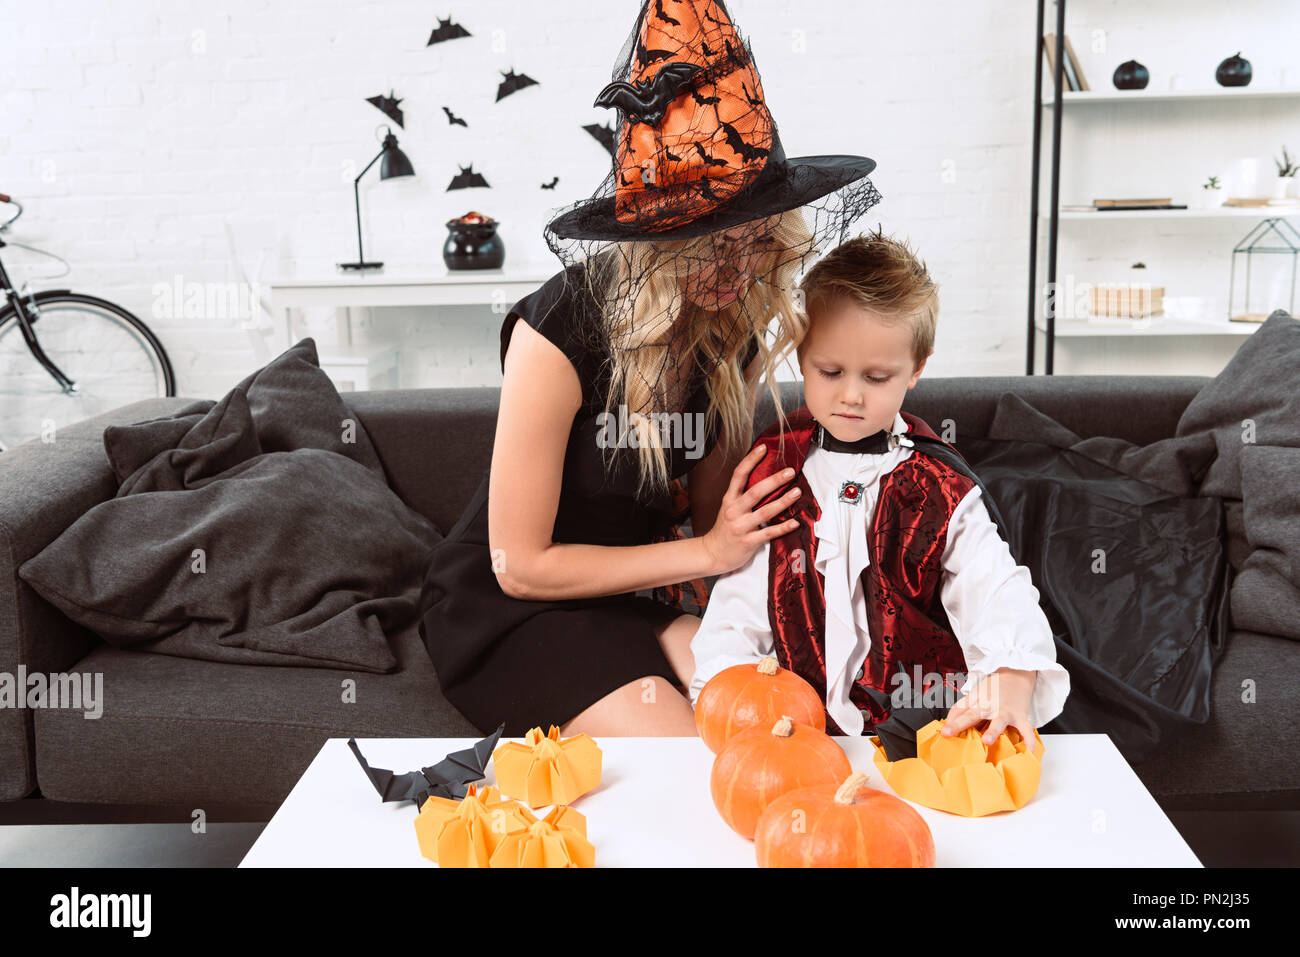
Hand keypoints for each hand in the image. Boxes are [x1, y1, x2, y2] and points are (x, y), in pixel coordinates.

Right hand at [700, 445, 802, 574]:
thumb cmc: (724, 530)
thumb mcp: (728, 508)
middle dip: (774, 480)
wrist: (712, 553)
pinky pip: (769, 533)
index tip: (763, 448)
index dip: (751, 460)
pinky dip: (783, 527)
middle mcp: (734, 511)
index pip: (739, 475)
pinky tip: (795, 522)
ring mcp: (741, 526)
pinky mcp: (748, 542)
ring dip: (783, 501)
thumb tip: (765, 480)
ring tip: (797, 492)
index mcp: (729, 500)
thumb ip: (743, 496)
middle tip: (790, 472)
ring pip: (765, 512)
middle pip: (755, 492)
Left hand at [941, 667, 1039, 754]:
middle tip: (948, 732)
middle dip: (960, 723)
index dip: (950, 720)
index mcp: (976, 700)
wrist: (1016, 674)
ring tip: (987, 741)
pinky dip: (1029, 740)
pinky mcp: (1020, 716)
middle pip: (972, 714)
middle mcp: (989, 705)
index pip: (959, 709)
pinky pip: (1026, 729)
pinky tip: (1028, 753)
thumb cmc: (994, 688)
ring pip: (998, 721)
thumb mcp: (975, 694)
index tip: (943, 732)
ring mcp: (1005, 711)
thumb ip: (962, 708)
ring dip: (992, 731)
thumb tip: (947, 723)